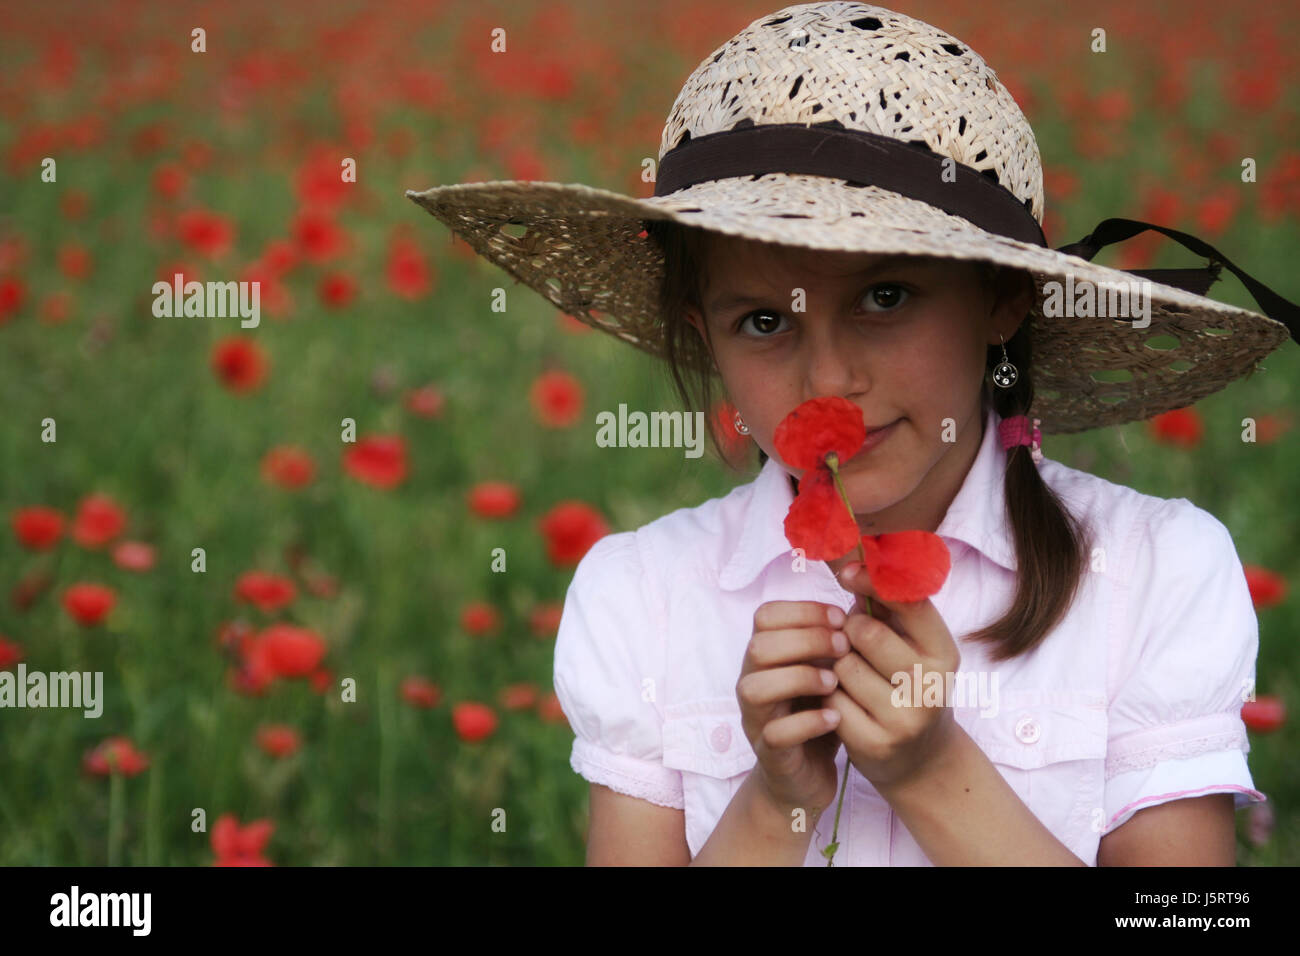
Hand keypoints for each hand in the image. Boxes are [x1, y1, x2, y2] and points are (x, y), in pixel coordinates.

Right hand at [736, 600, 854, 817]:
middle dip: (805, 640)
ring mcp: (757, 718)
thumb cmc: (818, 712)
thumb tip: (863, 596)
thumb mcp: (825, 668)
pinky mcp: (769, 753)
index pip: (765, 615)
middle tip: (843, 647)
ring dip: (800, 678)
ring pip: (755, 687)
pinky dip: (807, 723)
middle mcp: (752, 682)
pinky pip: (775, 734)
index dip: (803, 611)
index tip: (841, 617)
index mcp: (765, 655)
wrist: (805, 776)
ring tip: (835, 683)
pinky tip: (835, 718)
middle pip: (758, 646)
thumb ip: (832, 638)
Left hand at [825, 562, 961, 790]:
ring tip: (849, 676)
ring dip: (835, 665)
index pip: (909, 601)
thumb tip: (852, 559)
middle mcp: (931, 686)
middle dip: (848, 631)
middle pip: (866, 632)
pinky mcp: (876, 744)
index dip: (873, 580)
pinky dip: (828, 696)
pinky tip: (842, 704)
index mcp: (944, 653)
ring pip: (843, 666)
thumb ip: (889, 608)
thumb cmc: (907, 687)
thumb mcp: (913, 647)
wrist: (921, 762)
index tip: (847, 574)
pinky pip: (831, 700)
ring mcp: (905, 718)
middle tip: (850, 641)